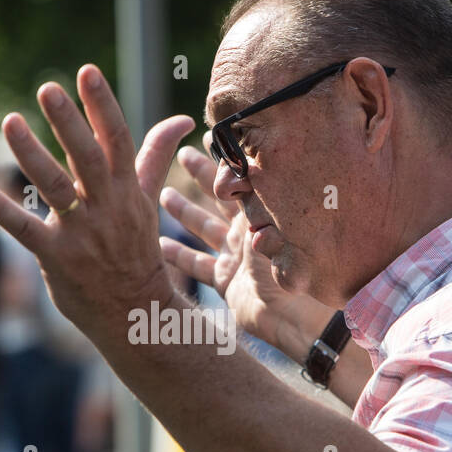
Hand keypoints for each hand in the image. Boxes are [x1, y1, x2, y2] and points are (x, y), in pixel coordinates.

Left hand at [0, 65, 194, 341]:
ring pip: (55, 187)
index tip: (86, 71)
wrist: (136, 312)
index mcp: (126, 189)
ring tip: (11, 122)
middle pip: (87, 158)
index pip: (117, 139)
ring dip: (32, 155)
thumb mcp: (146, 201)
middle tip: (48, 88)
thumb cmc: (136, 251)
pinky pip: (26, 231)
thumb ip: (154, 156)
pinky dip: (1, 211)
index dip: (102, 105)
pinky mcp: (57, 258)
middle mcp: (105, 207)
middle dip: (69, 122)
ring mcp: (81, 233)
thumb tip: (180, 119)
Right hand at [159, 145, 330, 351]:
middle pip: (219, 196)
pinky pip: (197, 264)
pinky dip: (178, 255)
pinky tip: (158, 245)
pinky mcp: (226, 281)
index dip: (224, 158)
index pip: (240, 178)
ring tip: (162, 194)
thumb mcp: (269, 226)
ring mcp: (236, 256)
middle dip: (201, 174)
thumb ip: (250, 198)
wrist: (292, 317)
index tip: (209, 135)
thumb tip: (237, 164)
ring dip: (184, 211)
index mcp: (261, 215)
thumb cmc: (288, 270)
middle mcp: (248, 232)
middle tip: (182, 153)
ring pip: (204, 227)